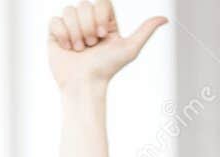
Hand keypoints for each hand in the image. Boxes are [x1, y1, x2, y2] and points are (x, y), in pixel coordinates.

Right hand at [47, 1, 167, 88]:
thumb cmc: (107, 69)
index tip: (103, 36)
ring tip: (79, 49)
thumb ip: (145, 31)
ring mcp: (71, 27)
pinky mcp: (55, 34)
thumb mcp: (130, 49)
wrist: (85, 85)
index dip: (100, 17)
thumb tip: (165, 19)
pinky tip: (67, 48)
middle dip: (88, 27)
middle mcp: (87, 22)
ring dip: (75, 33)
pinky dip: (62, 35)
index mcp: (104, 21)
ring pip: (69, 11)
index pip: (101, 2)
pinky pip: (55, 21)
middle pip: (84, 5)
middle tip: (91, 46)